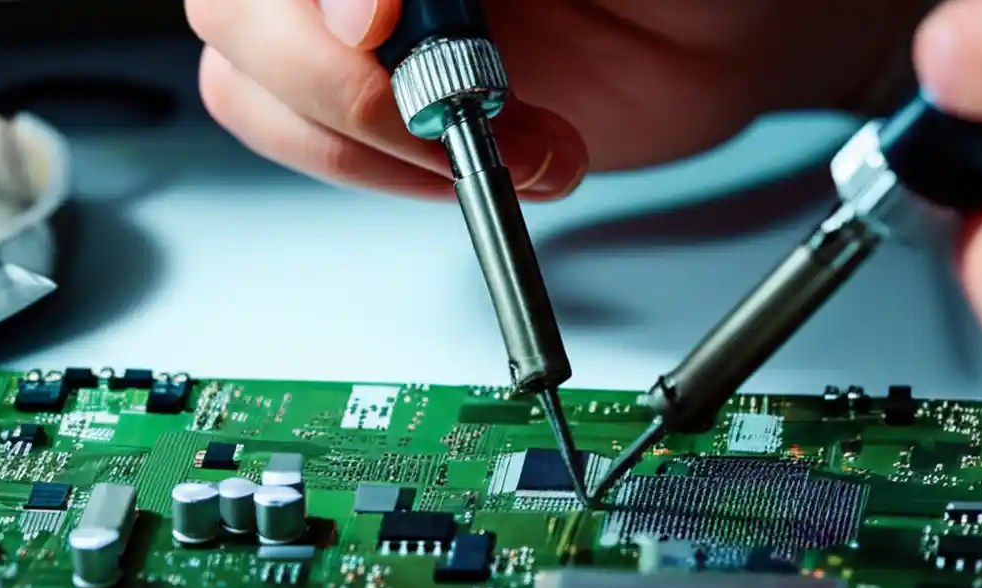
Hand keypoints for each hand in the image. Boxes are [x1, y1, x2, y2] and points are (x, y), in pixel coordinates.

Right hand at [185, 0, 929, 199]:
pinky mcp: (386, 99)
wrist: (743, 31)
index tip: (381, 33)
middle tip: (459, 107)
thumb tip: (358, 8)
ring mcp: (363, 24)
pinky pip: (308, 143)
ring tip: (499, 144)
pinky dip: (386, 177)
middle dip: (346, 86)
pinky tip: (482, 166)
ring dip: (370, 145)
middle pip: (237, 14)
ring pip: (252, 84)